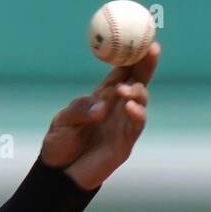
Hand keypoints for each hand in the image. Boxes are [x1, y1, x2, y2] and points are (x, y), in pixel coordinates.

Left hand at [40, 42, 159, 190]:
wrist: (59, 174)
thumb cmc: (59, 144)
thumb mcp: (62, 122)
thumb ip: (79, 110)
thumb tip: (101, 107)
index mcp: (102, 96)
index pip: (121, 71)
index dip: (132, 54)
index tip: (140, 37)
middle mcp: (117, 107)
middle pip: (138, 80)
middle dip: (147, 64)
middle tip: (151, 48)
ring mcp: (123, 124)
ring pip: (140, 100)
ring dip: (136, 91)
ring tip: (125, 90)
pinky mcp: (126, 143)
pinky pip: (136, 125)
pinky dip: (137, 114)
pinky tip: (130, 106)